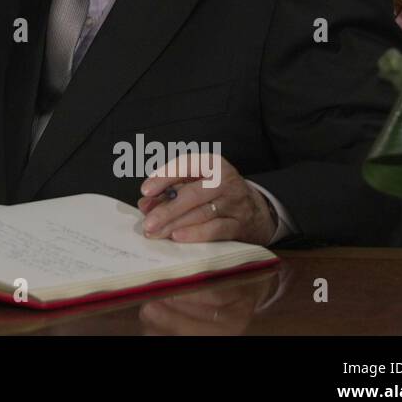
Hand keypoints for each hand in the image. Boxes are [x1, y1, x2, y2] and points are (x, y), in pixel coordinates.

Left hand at [137, 154, 275, 244]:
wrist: (256, 211)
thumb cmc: (216, 194)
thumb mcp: (196, 184)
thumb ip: (169, 191)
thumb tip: (145, 205)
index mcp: (212, 164)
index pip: (186, 165)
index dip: (165, 177)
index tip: (145, 191)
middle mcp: (225, 180)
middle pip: (192, 194)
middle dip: (166, 209)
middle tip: (147, 222)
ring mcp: (235, 203)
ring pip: (200, 214)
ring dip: (174, 224)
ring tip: (155, 233)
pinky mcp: (240, 224)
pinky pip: (215, 230)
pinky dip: (195, 234)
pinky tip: (177, 237)